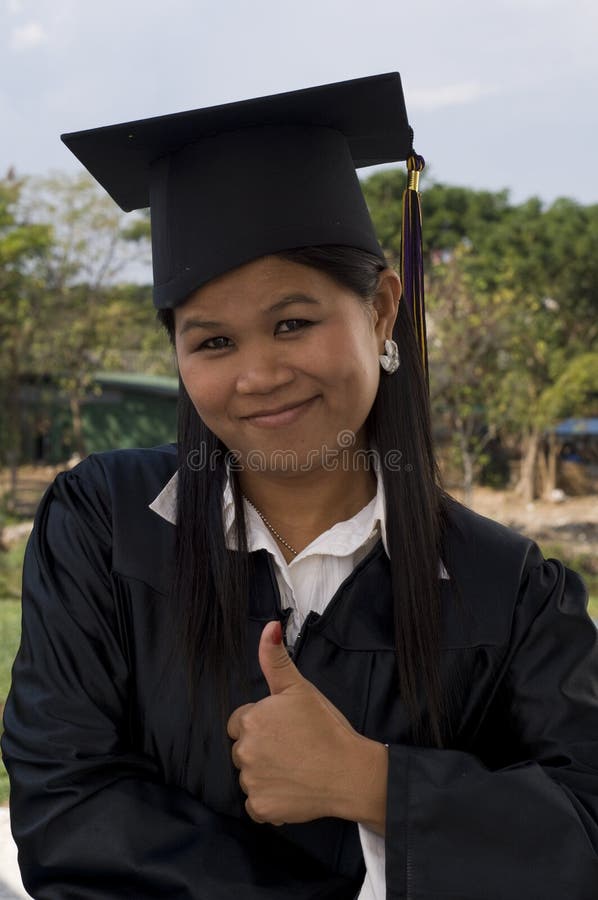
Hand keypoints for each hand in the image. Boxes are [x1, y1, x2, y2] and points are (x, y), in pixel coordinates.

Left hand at [227, 621, 387, 832]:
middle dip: (261, 748)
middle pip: (242, 749)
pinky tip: (291, 789)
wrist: (349, 771)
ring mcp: (251, 783)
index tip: (284, 728)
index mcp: (251, 720)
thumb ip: (276, 659)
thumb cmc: (326, 727)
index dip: (263, 723)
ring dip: (265, 773)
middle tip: (292, 747)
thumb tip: (269, 626)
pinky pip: (256, 804)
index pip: (240, 722)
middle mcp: (244, 752)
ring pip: (249, 776)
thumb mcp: (300, 688)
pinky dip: (270, 800)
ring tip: (294, 768)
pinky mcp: (261, 809)